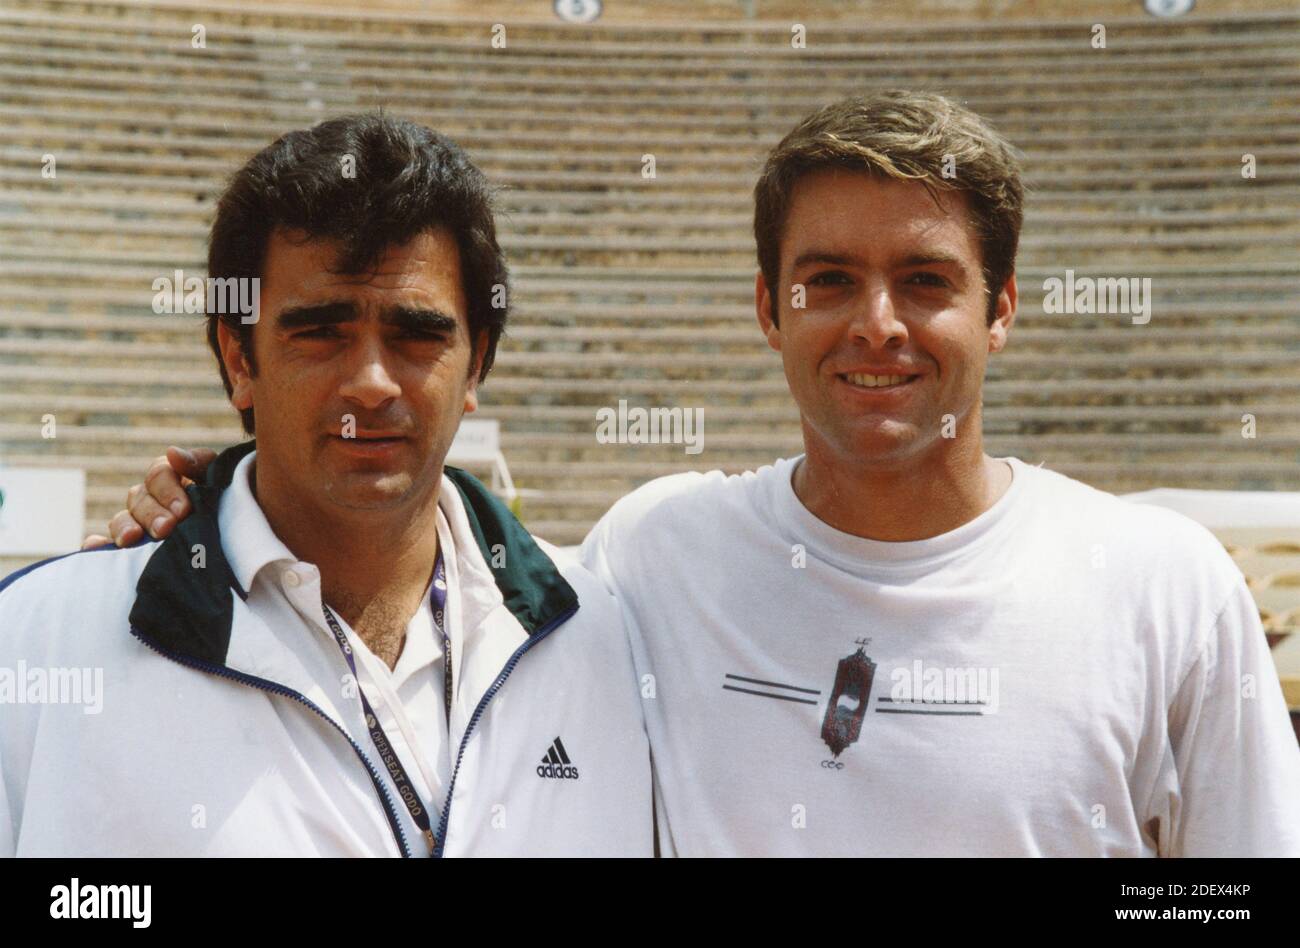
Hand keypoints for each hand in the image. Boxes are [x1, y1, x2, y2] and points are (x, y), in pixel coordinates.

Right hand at [81, 447, 217, 547]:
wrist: (238, 539)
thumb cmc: (229, 505)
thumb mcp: (220, 481)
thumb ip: (200, 464)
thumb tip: (172, 453)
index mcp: (173, 478)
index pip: (159, 475)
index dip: (169, 491)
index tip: (184, 510)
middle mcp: (151, 499)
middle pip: (139, 498)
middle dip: (152, 514)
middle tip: (167, 528)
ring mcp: (139, 524)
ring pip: (122, 520)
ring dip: (124, 527)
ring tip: (133, 538)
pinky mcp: (131, 549)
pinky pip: (105, 546)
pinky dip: (97, 545)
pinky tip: (95, 547)